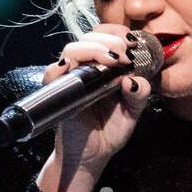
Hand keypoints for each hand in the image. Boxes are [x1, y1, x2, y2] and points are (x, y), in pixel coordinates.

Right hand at [39, 23, 154, 180]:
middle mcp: (85, 69)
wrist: (92, 157)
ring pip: (72, 50)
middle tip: (125, 55)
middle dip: (109, 40)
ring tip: (112, 60)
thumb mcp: (132, 112)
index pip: (105, 38)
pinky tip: (73, 67)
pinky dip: (60, 67)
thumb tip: (133, 79)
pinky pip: (52, 74)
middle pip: (89, 37)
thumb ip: (140, 94)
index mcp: (103, 68)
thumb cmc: (110, 131)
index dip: (118, 34)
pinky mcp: (57, 93)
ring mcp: (70, 79)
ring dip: (92, 49)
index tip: (133, 44)